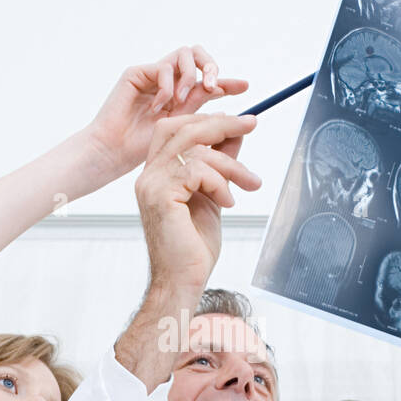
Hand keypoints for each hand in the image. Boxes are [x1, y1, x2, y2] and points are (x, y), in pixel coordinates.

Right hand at [86, 45, 248, 179]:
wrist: (114, 153)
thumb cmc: (144, 149)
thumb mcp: (182, 130)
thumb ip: (202, 114)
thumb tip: (228, 107)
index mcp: (182, 97)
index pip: (208, 81)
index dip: (227, 81)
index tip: (245, 87)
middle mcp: (169, 83)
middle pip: (198, 55)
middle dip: (210, 67)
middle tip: (213, 87)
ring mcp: (153, 76)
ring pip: (184, 54)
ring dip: (189, 77)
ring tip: (181, 102)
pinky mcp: (137, 73)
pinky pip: (164, 67)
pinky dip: (167, 86)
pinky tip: (159, 107)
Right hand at [133, 112, 259, 291]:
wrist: (182, 281)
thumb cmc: (194, 247)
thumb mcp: (213, 196)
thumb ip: (219, 167)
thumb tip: (235, 135)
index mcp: (158, 174)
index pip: (177, 128)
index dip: (209, 120)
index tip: (243, 121)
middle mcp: (148, 175)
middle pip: (183, 128)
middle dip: (222, 124)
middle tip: (251, 124)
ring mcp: (151, 185)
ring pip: (195, 149)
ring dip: (231, 164)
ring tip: (249, 183)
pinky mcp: (160, 197)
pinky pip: (195, 170)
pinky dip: (219, 182)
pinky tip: (228, 201)